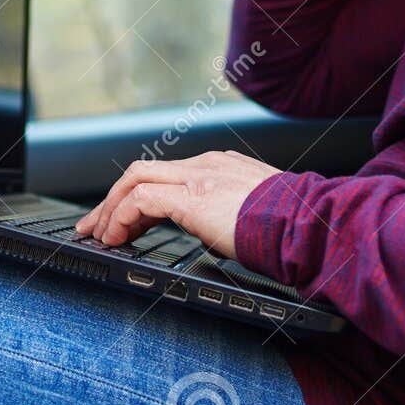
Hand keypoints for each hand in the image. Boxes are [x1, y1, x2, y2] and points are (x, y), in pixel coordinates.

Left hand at [73, 151, 284, 257]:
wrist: (310, 225)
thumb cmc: (295, 227)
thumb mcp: (258, 214)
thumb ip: (234, 215)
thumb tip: (223, 236)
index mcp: (222, 167)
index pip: (167, 174)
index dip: (137, 197)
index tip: (123, 220)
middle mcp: (207, 164)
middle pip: (143, 171)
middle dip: (112, 200)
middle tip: (94, 226)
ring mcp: (199, 176)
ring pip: (135, 180)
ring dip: (110, 210)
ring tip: (99, 236)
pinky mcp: (193, 196)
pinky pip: (141, 199)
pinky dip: (122, 218)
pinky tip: (117, 239)